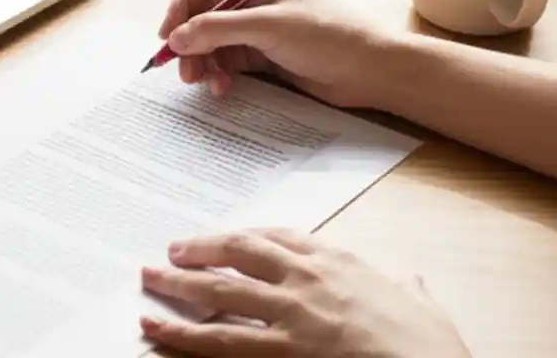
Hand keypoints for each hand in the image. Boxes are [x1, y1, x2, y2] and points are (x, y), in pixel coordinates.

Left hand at [139, 228, 470, 357]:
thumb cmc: (431, 349)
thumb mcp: (424, 308)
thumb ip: (409, 289)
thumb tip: (412, 280)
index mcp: (340, 262)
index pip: (278, 236)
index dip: (243, 236)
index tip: (224, 237)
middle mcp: (308, 279)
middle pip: (239, 251)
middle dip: (200, 248)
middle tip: (172, 251)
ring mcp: (291, 315)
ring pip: (219, 290)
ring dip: (178, 283)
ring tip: (149, 278)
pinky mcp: (282, 352)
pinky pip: (219, 339)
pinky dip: (180, 332)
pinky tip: (155, 327)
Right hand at [157, 0, 390, 107]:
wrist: (375, 72)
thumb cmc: (330, 36)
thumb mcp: (270, 27)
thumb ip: (219, 29)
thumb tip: (176, 39)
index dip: (182, 5)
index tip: (169, 34)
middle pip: (206, 14)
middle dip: (191, 40)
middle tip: (183, 68)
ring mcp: (262, 28)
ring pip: (215, 41)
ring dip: (204, 61)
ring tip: (204, 82)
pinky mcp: (268, 56)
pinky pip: (230, 61)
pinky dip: (220, 73)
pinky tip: (223, 87)